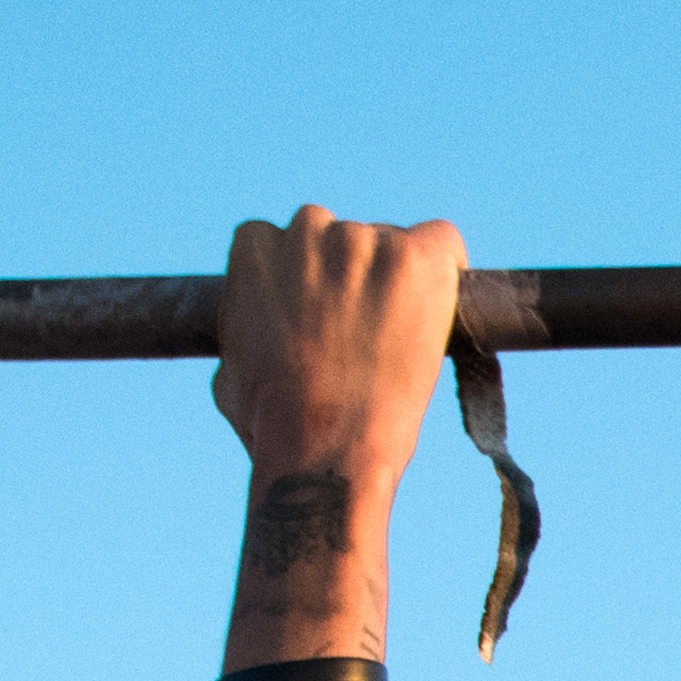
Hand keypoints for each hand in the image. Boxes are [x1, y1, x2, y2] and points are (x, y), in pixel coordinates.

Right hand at [211, 205, 465, 492]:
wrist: (322, 450)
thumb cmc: (273, 425)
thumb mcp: (232, 369)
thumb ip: (246, 329)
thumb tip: (253, 337)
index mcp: (256, 247)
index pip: (290, 240)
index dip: (311, 280)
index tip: (327, 314)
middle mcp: (308, 230)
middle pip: (342, 238)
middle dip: (352, 278)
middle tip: (366, 333)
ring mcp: (364, 242)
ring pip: (391, 246)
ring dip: (396, 283)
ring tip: (398, 343)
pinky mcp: (414, 260)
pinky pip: (442, 243)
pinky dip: (448, 270)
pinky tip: (445, 305)